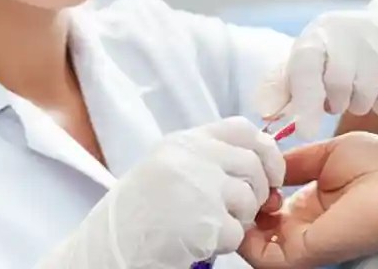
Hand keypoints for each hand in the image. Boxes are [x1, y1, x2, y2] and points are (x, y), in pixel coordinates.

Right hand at [36, 117, 283, 268]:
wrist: (109, 249)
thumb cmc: (139, 214)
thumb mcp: (168, 168)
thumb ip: (208, 158)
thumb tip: (263, 163)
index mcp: (183, 142)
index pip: (242, 128)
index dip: (264, 149)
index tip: (268, 172)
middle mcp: (191, 158)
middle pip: (253, 164)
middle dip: (257, 191)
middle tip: (244, 210)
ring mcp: (199, 188)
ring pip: (249, 199)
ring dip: (239, 220)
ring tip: (209, 227)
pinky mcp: (205, 222)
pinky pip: (237, 232)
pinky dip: (224, 243)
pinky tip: (198, 242)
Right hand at [239, 132, 377, 268]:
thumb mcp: (329, 153)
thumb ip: (295, 160)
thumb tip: (265, 162)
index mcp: (314, 201)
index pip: (270, 201)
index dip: (255, 182)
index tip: (250, 163)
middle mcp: (306, 224)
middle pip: (257, 222)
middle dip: (243, 198)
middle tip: (243, 178)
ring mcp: (304, 241)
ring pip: (254, 243)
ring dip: (241, 217)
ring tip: (245, 191)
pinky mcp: (305, 254)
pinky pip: (262, 259)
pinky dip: (244, 239)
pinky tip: (248, 209)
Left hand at [255, 0, 377, 137]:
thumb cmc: (341, 50)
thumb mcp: (309, 57)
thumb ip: (283, 85)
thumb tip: (264, 112)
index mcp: (319, 35)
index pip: (306, 67)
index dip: (304, 102)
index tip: (305, 133)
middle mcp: (349, 36)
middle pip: (337, 90)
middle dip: (334, 101)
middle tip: (337, 91)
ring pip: (362, 101)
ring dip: (357, 102)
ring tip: (358, 84)